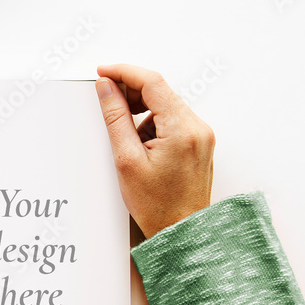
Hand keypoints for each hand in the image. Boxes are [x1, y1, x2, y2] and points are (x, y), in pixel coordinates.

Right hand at [96, 64, 214, 237]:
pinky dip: (152, 122)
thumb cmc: (157, 205)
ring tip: (125, 135)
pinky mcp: (198, 142)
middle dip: (130, 91)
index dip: (124, 72)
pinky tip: (140, 145)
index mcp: (182, 129)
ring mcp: (201, 135)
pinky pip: (172, 119)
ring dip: (140, 109)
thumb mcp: (127, 159)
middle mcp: (197, 128)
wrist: (181, 232)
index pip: (152, 82)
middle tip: (106, 100)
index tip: (103, 72)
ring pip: (165, 104)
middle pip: (160, 91)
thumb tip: (106, 88)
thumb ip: (115, 118)